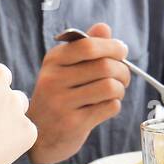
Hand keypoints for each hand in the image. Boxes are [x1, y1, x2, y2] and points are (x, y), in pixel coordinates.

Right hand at [26, 22, 130, 163]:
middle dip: (123, 70)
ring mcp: (62, 103)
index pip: (89, 45)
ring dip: (120, 89)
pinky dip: (114, 105)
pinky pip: (109, 107)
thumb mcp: (64, 68)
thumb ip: (85, 47)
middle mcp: (54, 79)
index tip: (122, 52)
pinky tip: (105, 106)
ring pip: (110, 87)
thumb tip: (104, 27)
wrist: (39, 136)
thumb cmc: (58, 96)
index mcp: (53, 60)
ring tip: (115, 92)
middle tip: (123, 77)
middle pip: (105, 66)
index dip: (113, 47)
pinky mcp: (73, 123)